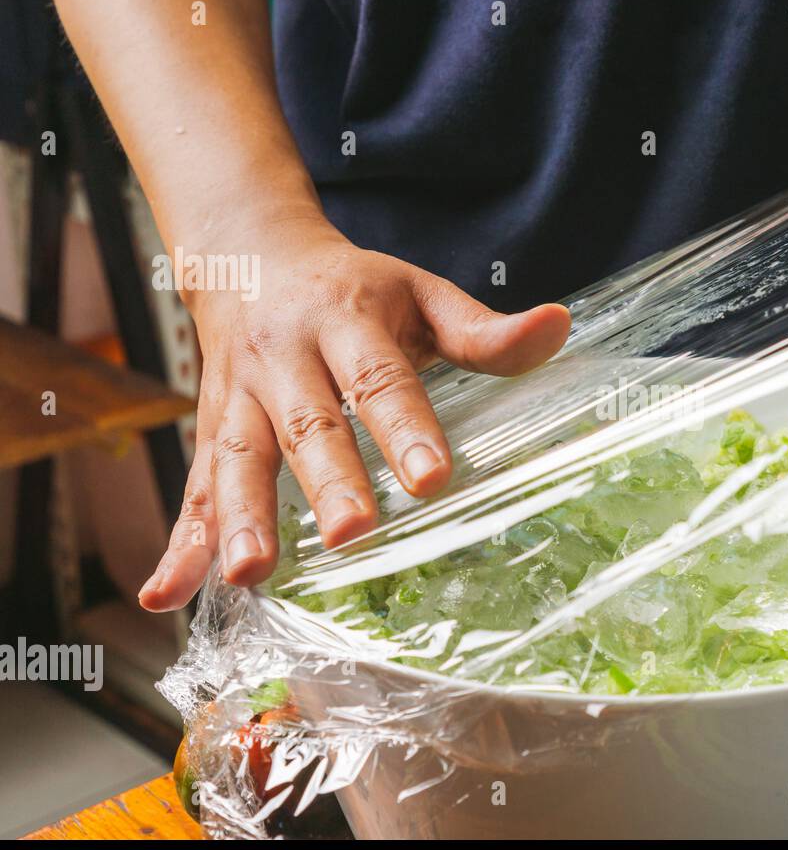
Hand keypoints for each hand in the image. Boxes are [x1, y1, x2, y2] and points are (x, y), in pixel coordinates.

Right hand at [137, 213, 570, 610]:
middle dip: (326, 479)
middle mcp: (284, 359)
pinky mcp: (210, 429)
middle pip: (305, 422)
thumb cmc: (353, 287)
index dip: (405, 427)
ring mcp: (238, 396)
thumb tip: (558, 327)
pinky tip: (168, 595)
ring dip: (241, 517)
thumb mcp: (419, 293)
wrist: (251, 254)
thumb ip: (482, 329)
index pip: (380, 378)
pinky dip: (179, 543)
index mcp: (343, 322)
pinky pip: (193, 486)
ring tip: (251, 574)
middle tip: (352, 531)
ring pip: (235, 457)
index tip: (432, 476)